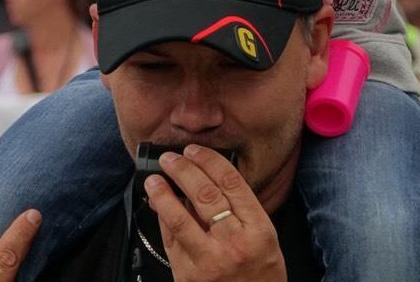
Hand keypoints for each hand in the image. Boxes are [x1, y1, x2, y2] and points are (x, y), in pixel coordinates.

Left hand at [144, 146, 283, 281]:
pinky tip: (157, 205)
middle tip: (170, 158)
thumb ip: (242, 213)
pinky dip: (162, 218)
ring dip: (162, 192)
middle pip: (204, 193)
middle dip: (183, 169)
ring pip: (179, 216)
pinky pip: (170, 238)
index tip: (195, 151)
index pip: (232, 183)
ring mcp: (209, 261)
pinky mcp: (187, 275)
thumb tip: (206, 179)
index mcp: (259, 232)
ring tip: (154, 178)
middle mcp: (234, 244)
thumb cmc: (261, 277)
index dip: (209, 160)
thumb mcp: (265, 242)